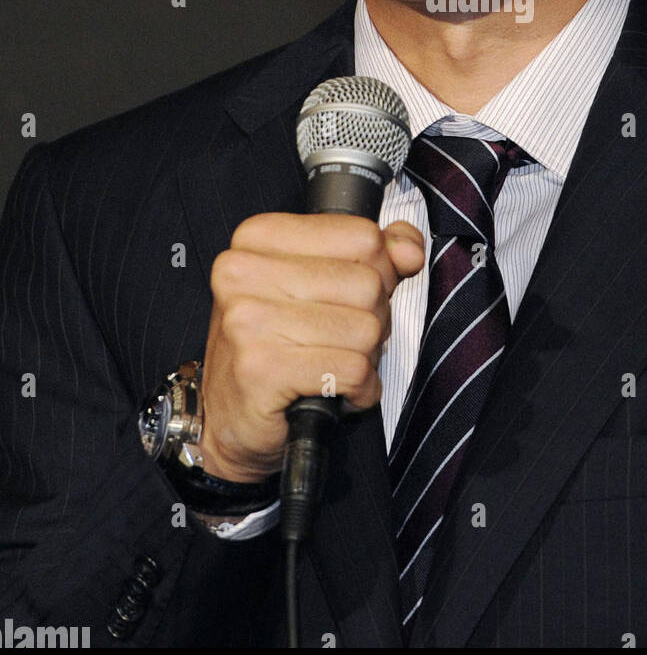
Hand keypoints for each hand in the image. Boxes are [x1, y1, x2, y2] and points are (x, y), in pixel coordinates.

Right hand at [198, 213, 424, 482]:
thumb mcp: (321, 285)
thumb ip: (373, 256)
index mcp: (257, 237)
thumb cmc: (277, 345)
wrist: (229, 418)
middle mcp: (243, 273)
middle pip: (368, 284)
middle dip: (373, 320)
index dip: (377, 271)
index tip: (349, 298)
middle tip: (339, 340)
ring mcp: (248, 321)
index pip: (362, 235)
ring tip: (332, 364)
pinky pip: (353, 370)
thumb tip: (409, 251)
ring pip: (366, 329)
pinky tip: (334, 391)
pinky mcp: (261, 369)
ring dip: (366, 357)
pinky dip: (359, 388)